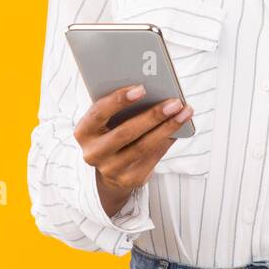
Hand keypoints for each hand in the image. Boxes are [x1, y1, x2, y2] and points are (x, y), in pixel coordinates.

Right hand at [74, 85, 193, 216]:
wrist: (109, 169)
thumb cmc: (111, 131)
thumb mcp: (107, 120)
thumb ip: (120, 107)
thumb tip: (155, 91)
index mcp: (84, 132)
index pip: (98, 113)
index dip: (118, 100)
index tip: (142, 88)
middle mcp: (94, 153)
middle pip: (125, 133)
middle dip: (152, 116)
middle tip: (174, 102)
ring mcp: (111, 169)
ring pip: (143, 147)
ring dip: (167, 128)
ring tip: (184, 112)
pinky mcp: (129, 180)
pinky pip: (153, 157)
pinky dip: (168, 140)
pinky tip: (180, 127)